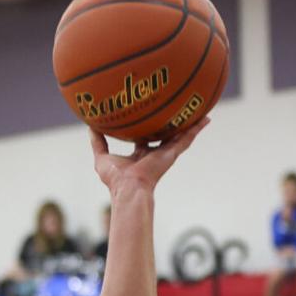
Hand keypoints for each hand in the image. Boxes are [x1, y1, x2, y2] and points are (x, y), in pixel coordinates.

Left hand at [90, 120, 209, 197]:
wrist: (129, 188)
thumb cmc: (115, 179)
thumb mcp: (101, 157)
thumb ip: (97, 141)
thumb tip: (90, 125)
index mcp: (140, 155)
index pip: (145, 138)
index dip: (147, 127)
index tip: (149, 114)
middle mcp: (154, 153)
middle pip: (164, 134)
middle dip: (169, 123)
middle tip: (175, 107)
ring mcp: (164, 153)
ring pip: (179, 134)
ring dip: (188, 123)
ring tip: (197, 108)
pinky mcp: (172, 153)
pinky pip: (187, 138)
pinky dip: (196, 128)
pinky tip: (205, 118)